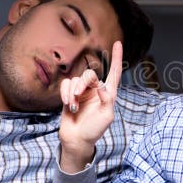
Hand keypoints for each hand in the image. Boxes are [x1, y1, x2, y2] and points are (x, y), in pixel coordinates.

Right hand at [58, 41, 122, 172]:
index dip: (116, 58)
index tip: (117, 43)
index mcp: (108, 94)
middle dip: (83, 84)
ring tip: (73, 105)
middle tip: (78, 96)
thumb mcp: (107, 117)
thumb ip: (107, 100)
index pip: (114, 72)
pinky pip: (66, 84)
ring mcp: (82, 92)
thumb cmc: (94, 130)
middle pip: (90, 74)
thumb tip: (102, 86)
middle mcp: (96, 90)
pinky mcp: (69, 95)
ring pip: (76, 79)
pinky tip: (67, 103)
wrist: (76, 140)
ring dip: (73, 91)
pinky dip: (65, 92)